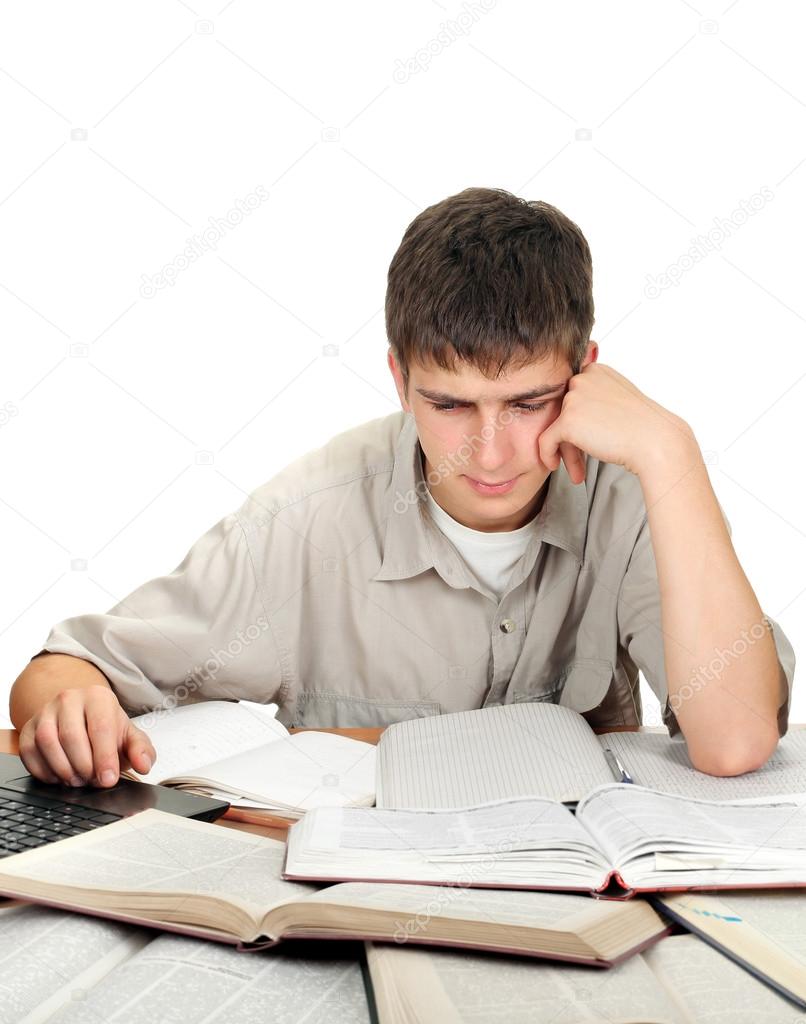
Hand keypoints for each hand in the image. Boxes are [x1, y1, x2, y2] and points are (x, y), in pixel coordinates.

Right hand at [18, 686, 155, 787]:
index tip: (108, 780)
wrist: (80, 718)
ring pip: (48, 742)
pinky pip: (29, 750)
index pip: (101, 727)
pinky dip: (43, 770)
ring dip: (62, 768)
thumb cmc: (106, 728)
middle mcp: (69, 699)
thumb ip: (141, 750)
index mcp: (98, 697)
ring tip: (77, 780)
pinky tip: (58, 777)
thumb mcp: (129, 737)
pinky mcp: (29, 727)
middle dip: (83, 766)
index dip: (104, 758)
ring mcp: (46, 712)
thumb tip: (144, 765)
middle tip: (92, 781)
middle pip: (72, 736)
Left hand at [539, 363, 696, 482]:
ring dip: (566, 450)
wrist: (655, 442)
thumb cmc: (642, 426)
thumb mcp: (618, 399)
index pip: (574, 396)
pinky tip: (555, 465)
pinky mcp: (567, 420)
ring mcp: (574, 398)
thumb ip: (596, 397)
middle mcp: (582, 378)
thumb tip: (574, 410)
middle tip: (580, 459)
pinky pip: (545, 441)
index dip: (578, 421)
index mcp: (595, 371)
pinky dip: (547, 455)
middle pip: (563, 412)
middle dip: (570, 438)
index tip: (587, 439)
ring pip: (555, 427)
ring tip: (577, 469)